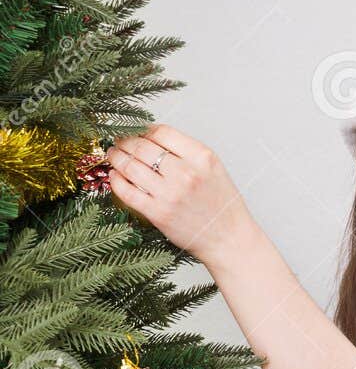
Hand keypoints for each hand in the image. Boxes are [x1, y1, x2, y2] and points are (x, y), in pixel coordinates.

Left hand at [105, 124, 258, 266]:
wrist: (229, 238)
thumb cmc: (222, 205)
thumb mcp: (214, 169)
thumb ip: (187, 152)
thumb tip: (151, 138)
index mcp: (202, 158)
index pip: (162, 132)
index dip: (143, 129)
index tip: (136, 132)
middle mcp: (186, 173)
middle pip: (142, 146)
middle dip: (124, 141)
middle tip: (119, 142)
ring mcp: (170, 193)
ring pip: (130, 166)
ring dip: (116, 158)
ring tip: (114, 155)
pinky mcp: (158, 213)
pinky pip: (126, 191)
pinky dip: (116, 181)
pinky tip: (115, 176)